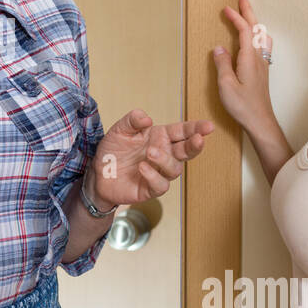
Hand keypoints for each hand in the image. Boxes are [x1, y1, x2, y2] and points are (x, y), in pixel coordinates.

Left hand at [90, 110, 213, 207]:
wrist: (98, 174)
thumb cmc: (113, 150)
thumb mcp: (119, 130)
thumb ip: (132, 121)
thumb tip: (147, 117)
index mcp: (160, 137)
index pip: (182, 132)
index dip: (196, 128)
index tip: (209, 126)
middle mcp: (164, 154)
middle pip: (186, 150)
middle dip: (195, 145)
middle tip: (199, 139)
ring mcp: (159, 172)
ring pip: (175, 168)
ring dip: (165, 159)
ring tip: (150, 152)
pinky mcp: (150, 189)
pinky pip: (160, 185)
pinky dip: (154, 176)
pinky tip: (142, 168)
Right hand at [212, 0, 274, 132]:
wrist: (261, 121)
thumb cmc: (243, 106)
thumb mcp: (226, 85)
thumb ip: (222, 64)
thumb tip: (218, 48)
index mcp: (250, 58)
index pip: (245, 31)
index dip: (236, 17)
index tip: (227, 8)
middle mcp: (259, 58)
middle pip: (257, 29)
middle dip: (249, 12)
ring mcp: (262, 64)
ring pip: (261, 36)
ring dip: (254, 22)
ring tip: (248, 14)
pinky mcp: (261, 71)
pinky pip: (262, 45)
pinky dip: (257, 34)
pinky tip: (255, 38)